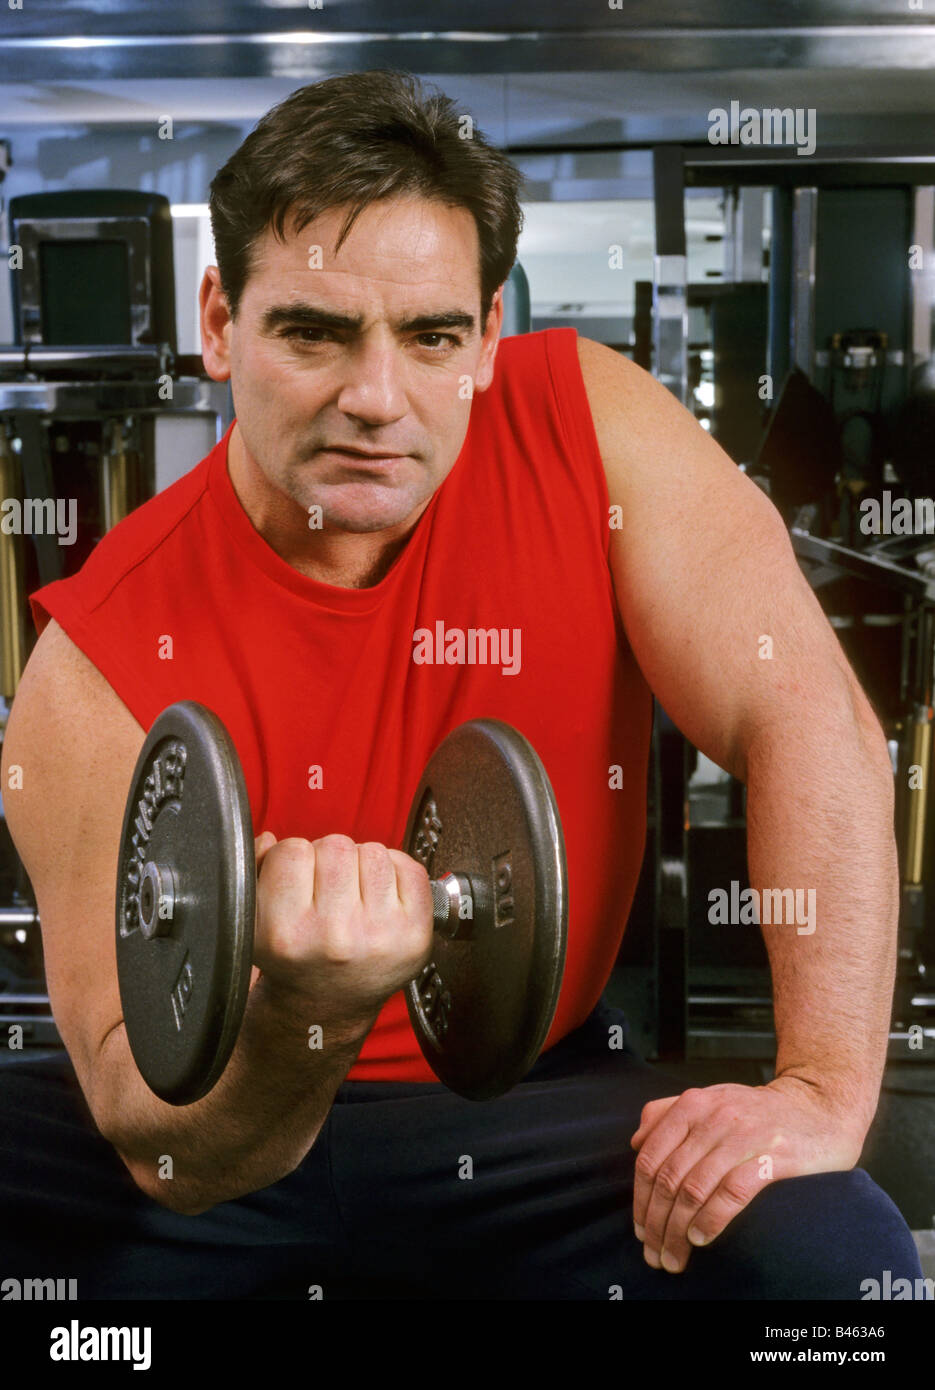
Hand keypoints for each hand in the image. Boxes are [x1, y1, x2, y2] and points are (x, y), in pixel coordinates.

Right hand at [250, 831, 434, 1024]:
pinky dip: (396, 872)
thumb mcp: (256, 923)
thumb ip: (253, 872)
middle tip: (326, 890)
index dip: (292, 861)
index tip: (295, 884)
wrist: (328, 1006)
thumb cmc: (295, 956)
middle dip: (328, 860)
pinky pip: (410, 867)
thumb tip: (270, 838)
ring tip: (351, 895)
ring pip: (373, 851)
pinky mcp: (415, 936)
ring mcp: (379, 936)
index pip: (292, 850)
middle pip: (335, 845)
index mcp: (285, 935)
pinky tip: (379, 898)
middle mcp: (334, 938)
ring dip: (361, 865)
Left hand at [630, 1076, 863, 1273]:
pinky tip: (701, 1239)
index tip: (639, 1231)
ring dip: (678, 1232)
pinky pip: (732, 1193)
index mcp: (693, 1104)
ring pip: (694, 1190)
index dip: (640, 1200)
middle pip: (669, 1179)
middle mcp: (714, 1116)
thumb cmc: (757, 1111)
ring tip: (674, 1258)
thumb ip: (668, 1113)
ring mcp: (744, 1135)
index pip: (651, 1158)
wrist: (819, 1106)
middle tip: (653, 1254)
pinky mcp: (774, 1156)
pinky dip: (711, 1220)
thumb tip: (635, 1142)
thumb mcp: (710, 1100)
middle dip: (656, 1224)